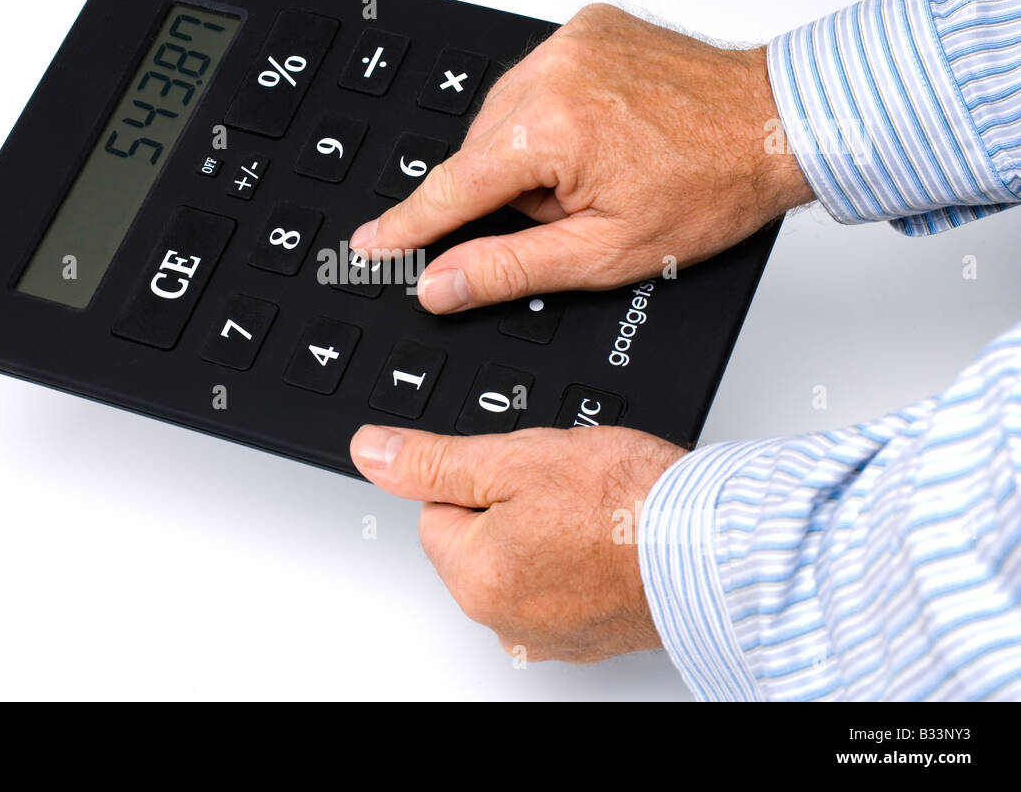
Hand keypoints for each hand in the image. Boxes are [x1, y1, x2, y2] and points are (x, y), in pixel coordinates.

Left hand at [349, 423, 687, 662]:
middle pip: (478, 539)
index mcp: (474, 577)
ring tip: (593, 512)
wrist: (716, 542)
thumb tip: (372, 452)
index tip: (527, 472)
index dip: (483, 476)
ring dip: (547, 534)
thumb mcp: (514, 457)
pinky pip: (563, 586)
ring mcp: (551, 634)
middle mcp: (504, 619)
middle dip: (512, 506)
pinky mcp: (592, 636)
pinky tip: (609, 539)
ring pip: (522, 560)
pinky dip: (580, 563)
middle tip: (565, 490)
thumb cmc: (628, 503)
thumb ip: (432, 460)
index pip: (439, 509)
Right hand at [350, 3, 812, 312]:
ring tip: (602, 169)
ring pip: (506, 119)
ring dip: (533, 154)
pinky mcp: (586, 26)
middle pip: (482, 155)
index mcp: (550, 129)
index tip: (371, 243)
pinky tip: (600, 135)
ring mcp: (570, 42)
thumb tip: (441, 283)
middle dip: (515, 192)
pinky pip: (536, 82)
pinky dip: (551, 117)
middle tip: (580, 207)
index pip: (453, 190)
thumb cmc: (711, 186)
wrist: (777, 123)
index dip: (410, 226)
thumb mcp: (606, 253)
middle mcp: (551, 71)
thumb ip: (510, 268)